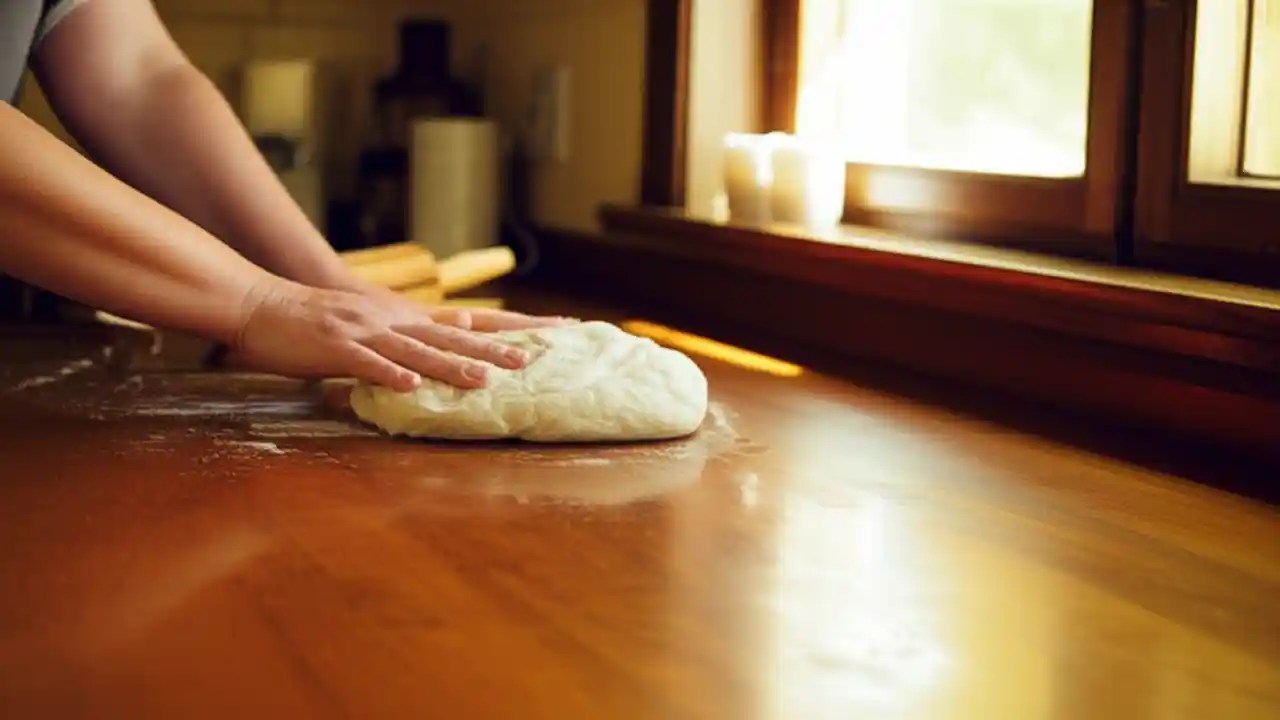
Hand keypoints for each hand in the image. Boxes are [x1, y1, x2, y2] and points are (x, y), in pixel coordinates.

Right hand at [232, 279, 535, 390]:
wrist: (262, 304)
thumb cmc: (313, 321)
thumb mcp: (367, 324)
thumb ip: (404, 336)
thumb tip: (441, 342)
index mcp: (400, 315)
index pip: (463, 322)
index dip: (502, 328)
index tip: (539, 330)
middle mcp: (390, 319)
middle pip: (448, 335)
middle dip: (489, 349)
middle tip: (528, 362)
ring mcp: (364, 332)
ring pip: (414, 350)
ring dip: (448, 365)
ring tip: (482, 379)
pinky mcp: (336, 347)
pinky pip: (366, 363)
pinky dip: (388, 374)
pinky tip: (410, 386)